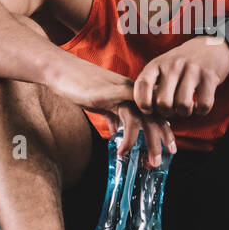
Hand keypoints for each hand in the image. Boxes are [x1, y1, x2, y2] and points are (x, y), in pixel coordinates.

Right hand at [49, 57, 176, 165]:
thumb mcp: (100, 103)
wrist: (59, 69)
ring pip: (146, 118)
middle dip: (162, 139)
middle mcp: (131, 90)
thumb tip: (117, 131)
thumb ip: (111, 115)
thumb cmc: (78, 85)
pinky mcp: (111, 95)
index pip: (155, 111)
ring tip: (149, 160)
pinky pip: (128, 118)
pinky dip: (129, 137)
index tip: (169, 148)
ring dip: (150, 142)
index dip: (164, 130)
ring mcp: (121, 92)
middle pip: (156, 115)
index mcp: (131, 92)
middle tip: (162, 159)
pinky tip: (122, 150)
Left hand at [133, 35, 228, 120]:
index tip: (148, 109)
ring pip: (183, 106)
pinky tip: (199, 103)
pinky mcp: (210, 77)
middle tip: (172, 109)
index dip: (143, 102)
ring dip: (185, 112)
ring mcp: (192, 70)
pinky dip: (201, 110)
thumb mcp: (162, 67)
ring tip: (186, 107)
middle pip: (163, 102)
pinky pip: (203, 105)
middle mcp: (173, 65)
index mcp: (157, 64)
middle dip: (167, 113)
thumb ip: (151, 84)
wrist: (210, 46)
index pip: (143, 84)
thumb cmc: (181, 64)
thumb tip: (143, 110)